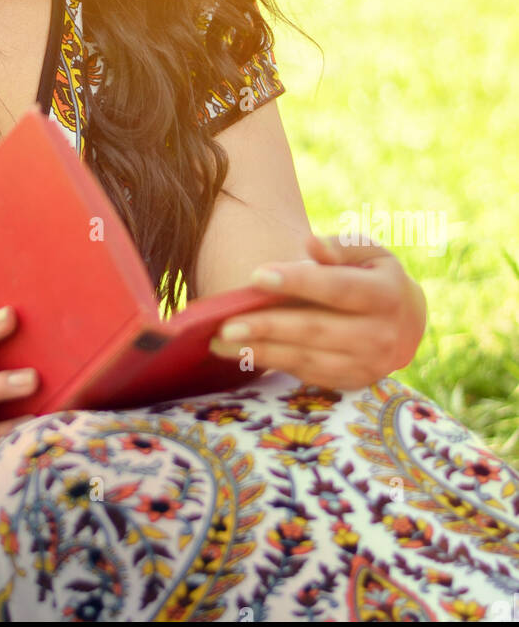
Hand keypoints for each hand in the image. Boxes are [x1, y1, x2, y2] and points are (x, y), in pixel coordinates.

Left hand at [209, 233, 426, 390]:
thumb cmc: (375, 277)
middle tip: (226, 323)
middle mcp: (379, 335)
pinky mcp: (351, 382)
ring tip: (221, 342)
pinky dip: (273, 364)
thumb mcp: (369, 253)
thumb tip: (311, 245)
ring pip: (306, 358)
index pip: (336, 289)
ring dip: (261, 351)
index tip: (257, 276)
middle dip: (267, 326)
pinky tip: (242, 354)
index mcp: (385, 295)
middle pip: (315, 330)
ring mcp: (367, 364)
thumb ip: (341, 247)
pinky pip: (306, 374)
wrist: (406, 324)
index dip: (297, 283)